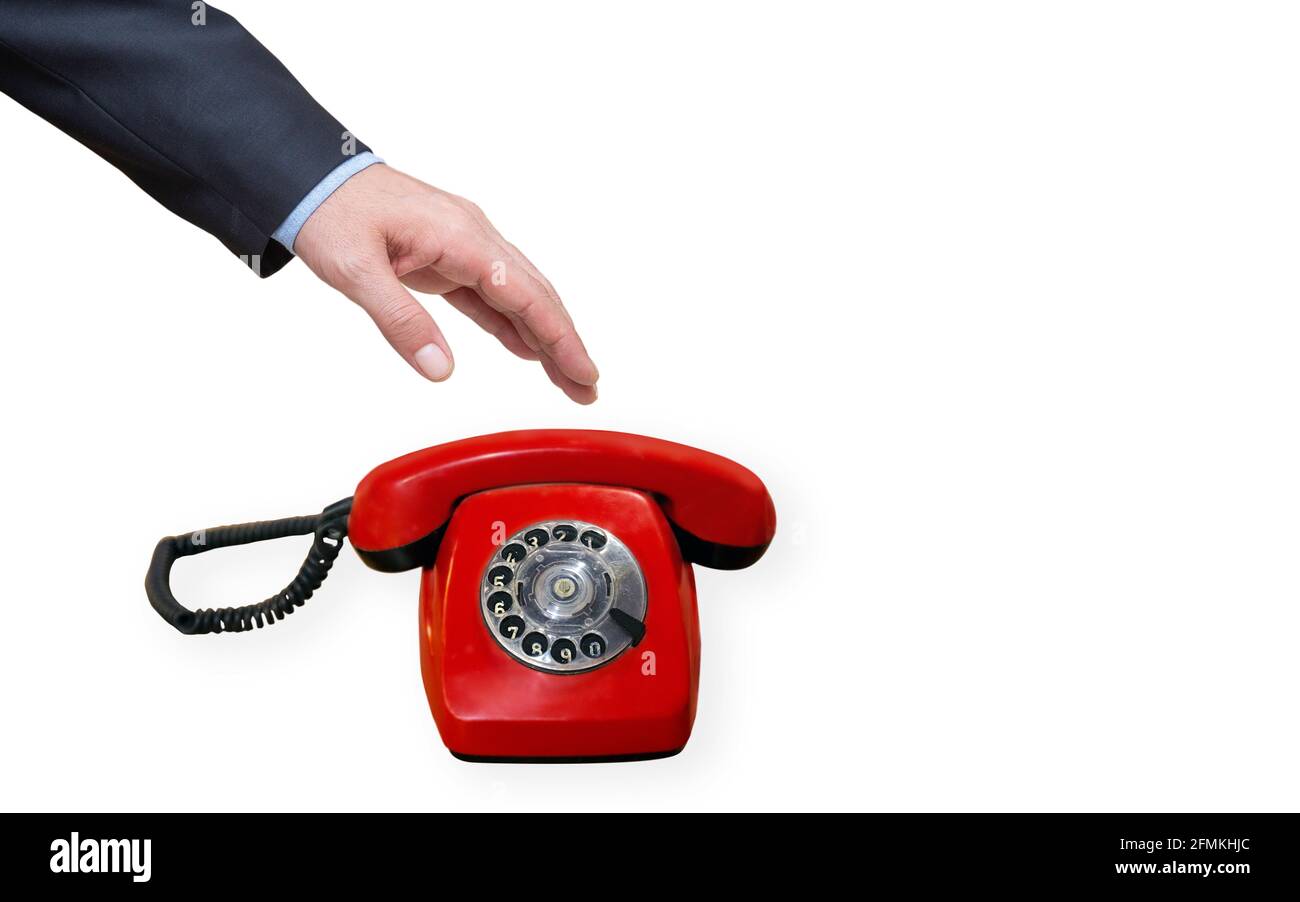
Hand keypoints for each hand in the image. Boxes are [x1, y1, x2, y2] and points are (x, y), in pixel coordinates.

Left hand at [293, 164, 598, 402]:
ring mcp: (462, 244)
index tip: (583, 373)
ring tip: (567, 378)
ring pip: (517, 295)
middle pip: (535, 295)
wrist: (307, 174)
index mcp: (461, 236)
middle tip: (587, 389)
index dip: (559, 338)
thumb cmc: (328, 211)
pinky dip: (512, 323)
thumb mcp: (355, 270)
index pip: (525, 294)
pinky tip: (527, 349)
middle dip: (564, 343)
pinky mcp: (447, 254)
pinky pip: (490, 294)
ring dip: (544, 337)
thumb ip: (401, 321)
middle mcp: (473, 236)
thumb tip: (442, 370)